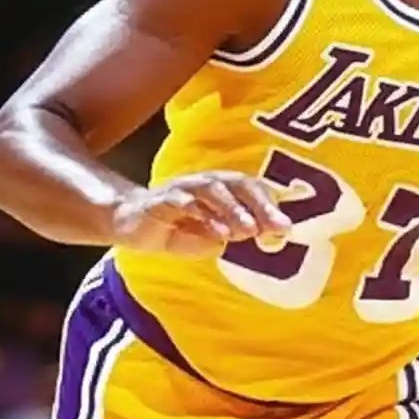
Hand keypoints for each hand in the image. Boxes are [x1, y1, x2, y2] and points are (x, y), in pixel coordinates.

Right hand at [112, 171, 291, 256]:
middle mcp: (205, 183)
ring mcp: (182, 189)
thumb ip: (239, 233)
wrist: (133, 226)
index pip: (251, 189)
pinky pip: (180, 202)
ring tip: (248, 230)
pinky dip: (200, 214)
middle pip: (236, 184)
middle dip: (258, 204)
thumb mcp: (214, 235)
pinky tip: (216, 234)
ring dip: (232, 208)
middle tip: (276, 227)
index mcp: (223, 188)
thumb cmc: (181, 229)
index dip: (270, 204)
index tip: (286, 228)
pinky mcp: (159, 201)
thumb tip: (271, 236)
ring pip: (211, 189)